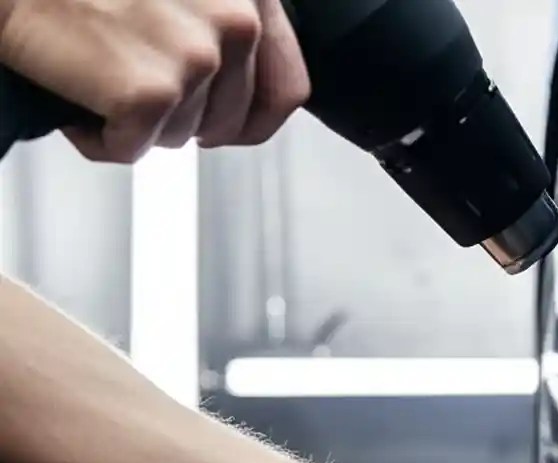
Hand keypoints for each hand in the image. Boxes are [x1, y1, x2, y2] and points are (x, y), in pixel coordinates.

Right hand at [0, 0, 309, 161]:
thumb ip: (223, 28)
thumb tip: (236, 92)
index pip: (286, 90)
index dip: (249, 121)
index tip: (220, 125)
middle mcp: (237, 23)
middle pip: (227, 124)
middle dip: (177, 116)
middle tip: (126, 76)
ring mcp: (197, 58)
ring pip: (179, 137)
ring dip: (134, 119)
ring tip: (95, 68)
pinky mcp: (152, 93)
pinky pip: (133, 150)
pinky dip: (97, 137)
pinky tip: (76, 94)